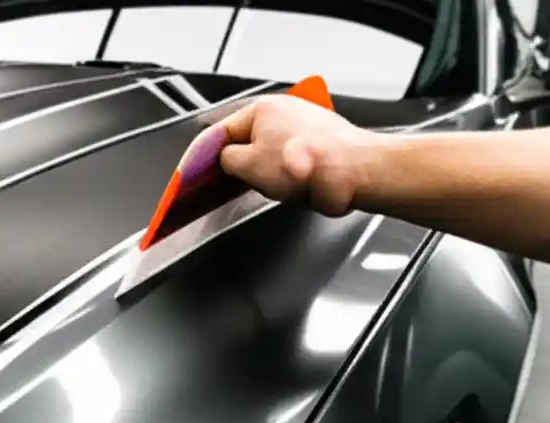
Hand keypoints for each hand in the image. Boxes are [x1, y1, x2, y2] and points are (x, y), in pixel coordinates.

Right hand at [216, 95, 383, 216]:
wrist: (357, 172)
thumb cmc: (308, 166)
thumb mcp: (248, 166)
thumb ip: (226, 161)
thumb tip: (226, 160)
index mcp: (261, 108)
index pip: (219, 132)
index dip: (202, 157)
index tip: (192, 174)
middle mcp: (284, 109)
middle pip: (245, 140)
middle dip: (239, 165)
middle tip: (235, 185)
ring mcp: (305, 123)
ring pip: (269, 151)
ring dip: (265, 171)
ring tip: (274, 187)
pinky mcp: (322, 140)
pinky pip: (292, 158)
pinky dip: (287, 173)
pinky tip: (293, 187)